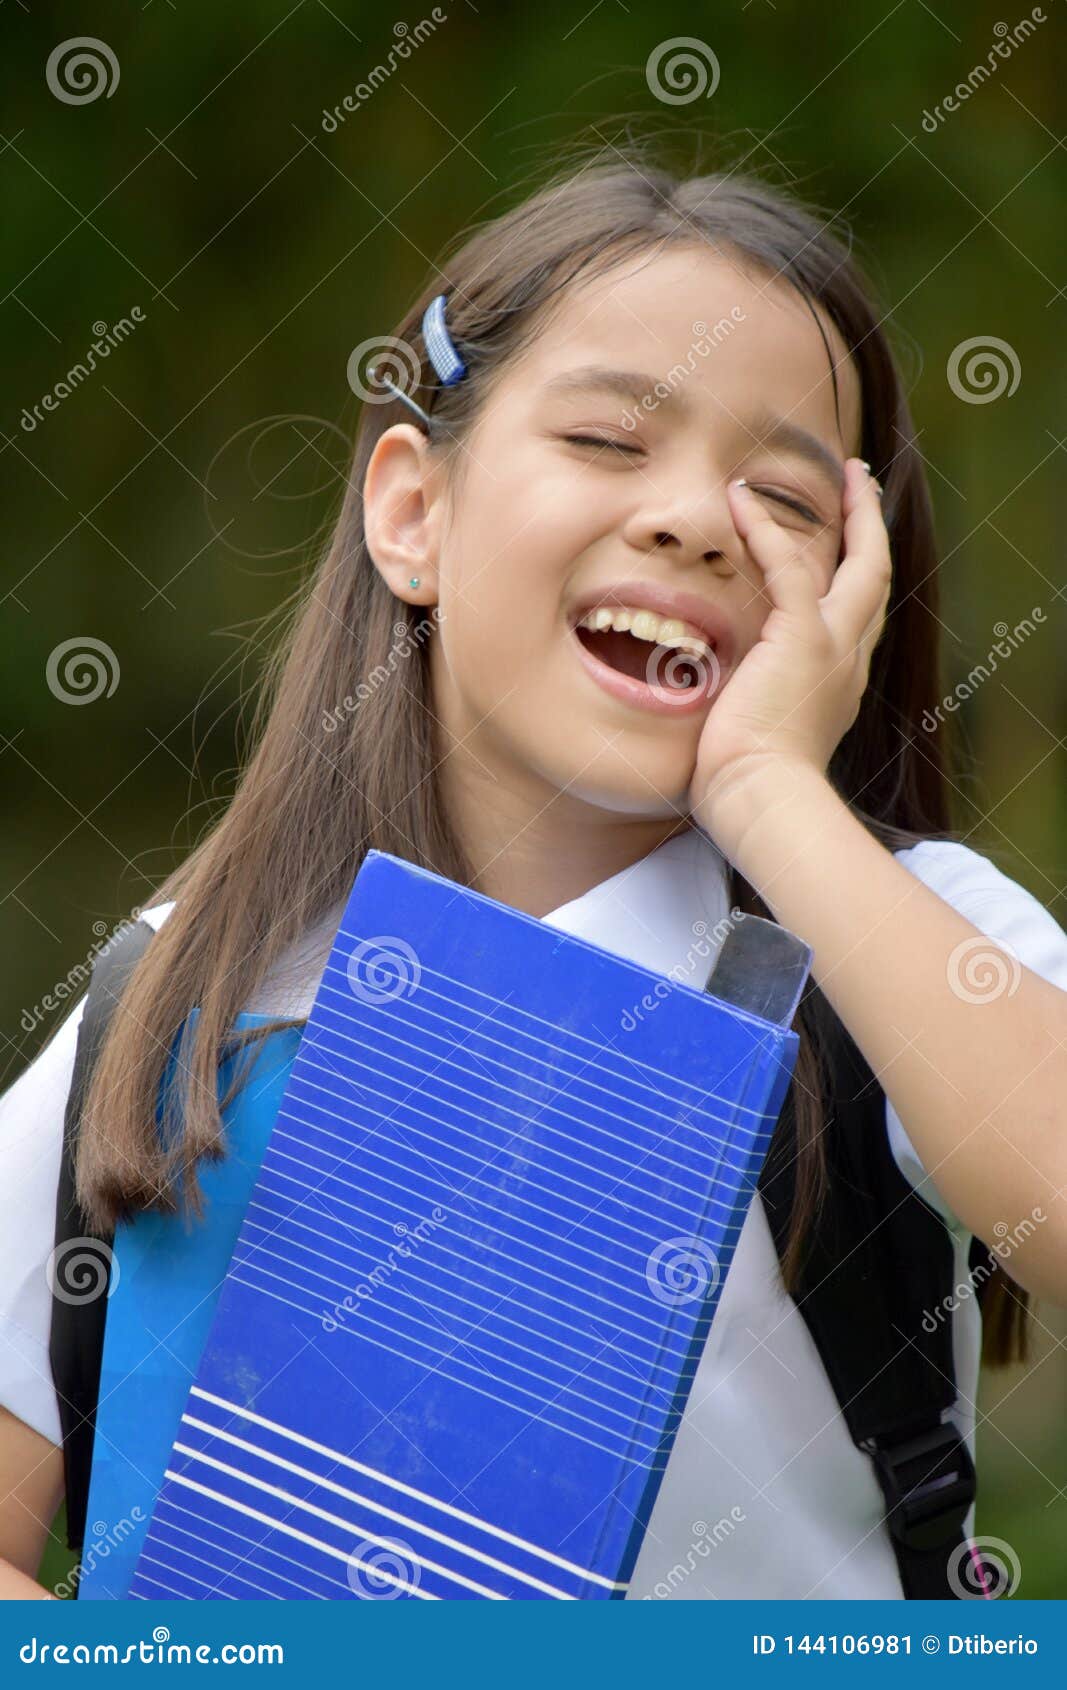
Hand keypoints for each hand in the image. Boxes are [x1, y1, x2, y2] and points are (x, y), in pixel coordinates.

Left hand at [689, 457, 890, 838]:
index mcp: (837, 684)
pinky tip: (740, 500)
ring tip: (837, 473)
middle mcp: (846, 662)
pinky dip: (764, 532)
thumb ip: (745, 707)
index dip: (855, 577)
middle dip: (872, 529)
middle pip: (876, 580)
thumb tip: (708, 704)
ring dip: (850, 514)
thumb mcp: (754, 737)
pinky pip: (790, 570)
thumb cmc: (747, 789)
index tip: (847, 549)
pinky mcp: (801, 641)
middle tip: (865, 486)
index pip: (857, 618)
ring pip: (859, 565)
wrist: (762, 803)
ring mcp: (831, 649)